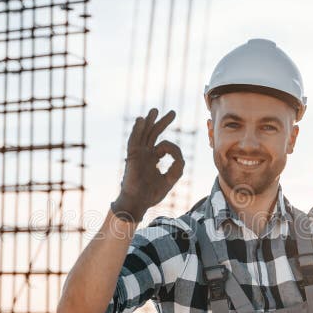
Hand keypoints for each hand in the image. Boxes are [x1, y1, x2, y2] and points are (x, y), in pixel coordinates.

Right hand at [112, 108, 184, 222]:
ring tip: (155, 110)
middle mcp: (145, 154)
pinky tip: (141, 120)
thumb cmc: (151, 194)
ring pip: (144, 133)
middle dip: (162, 123)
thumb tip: (180, 157)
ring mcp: (138, 154)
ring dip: (149, 121)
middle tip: (173, 113)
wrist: (138, 202)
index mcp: (153, 159)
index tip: (175, 156)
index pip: (164, 146)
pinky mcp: (132, 156)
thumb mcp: (170, 180)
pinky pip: (134, 140)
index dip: (173, 149)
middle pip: (153, 134)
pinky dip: (137, 130)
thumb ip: (177, 168)